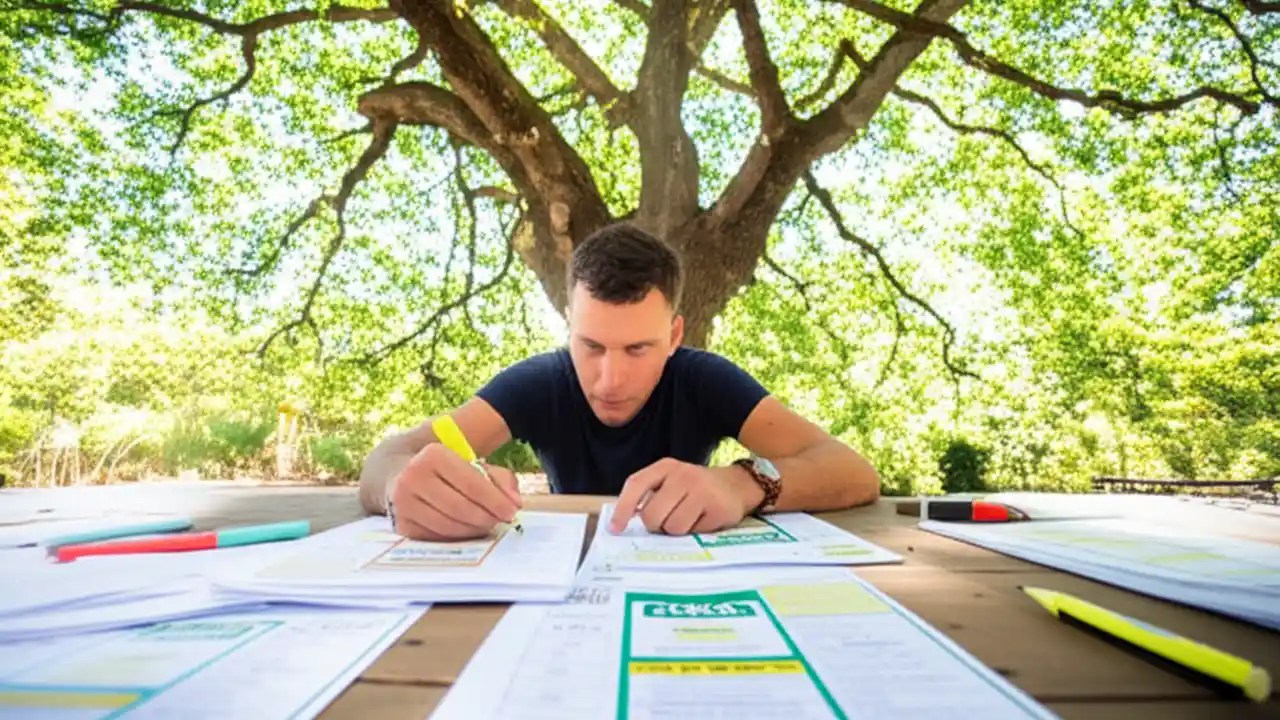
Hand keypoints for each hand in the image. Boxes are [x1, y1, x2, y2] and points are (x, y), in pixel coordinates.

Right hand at [389, 442, 521, 540]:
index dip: (495, 501)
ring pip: (448, 526)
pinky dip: (457, 537)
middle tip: (501, 521)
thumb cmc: (442, 467)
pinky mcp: (401, 524)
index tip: (512, 511)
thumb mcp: (469, 461)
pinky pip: (436, 537)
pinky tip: (468, 530)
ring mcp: (402, 504)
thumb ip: (499, 477)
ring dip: (474, 530)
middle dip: (486, 518)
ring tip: (486, 525)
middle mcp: (412, 478)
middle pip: (460, 508)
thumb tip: (514, 502)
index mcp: (432, 455)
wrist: (397, 470)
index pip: (472, 484)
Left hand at [609, 459, 763, 535]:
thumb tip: (623, 523)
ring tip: (690, 518)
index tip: (615, 529)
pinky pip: (694, 533)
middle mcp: (682, 475)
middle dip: (657, 526)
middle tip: (669, 520)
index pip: (636, 485)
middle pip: (652, 515)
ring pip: (672, 528)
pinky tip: (705, 519)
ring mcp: (701, 490)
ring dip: (678, 531)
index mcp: (665, 467)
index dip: (622, 508)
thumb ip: (649, 496)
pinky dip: (697, 532)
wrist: (737, 485)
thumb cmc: (695, 489)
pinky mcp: (717, 507)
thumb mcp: (671, 483)